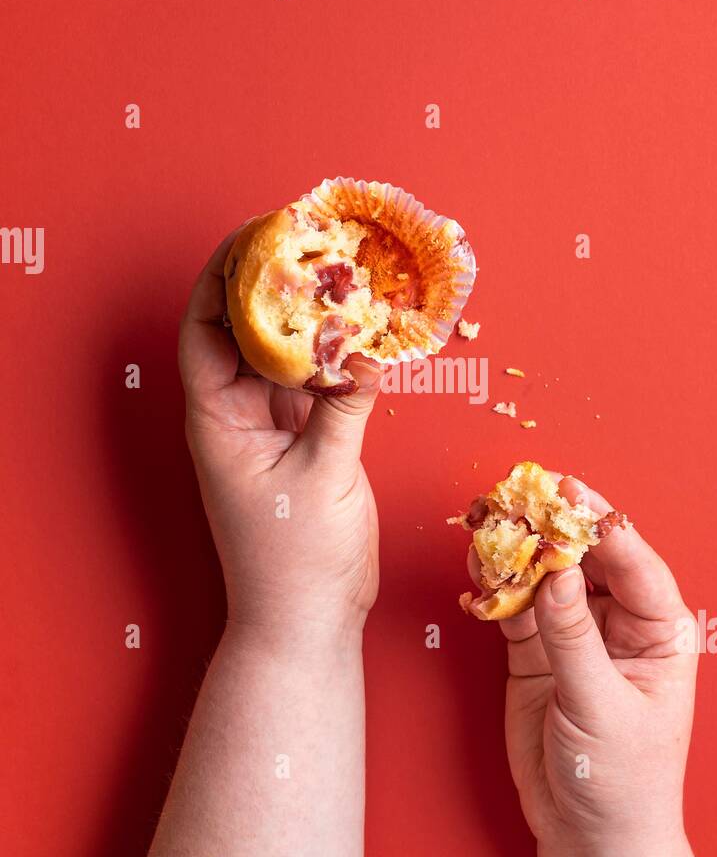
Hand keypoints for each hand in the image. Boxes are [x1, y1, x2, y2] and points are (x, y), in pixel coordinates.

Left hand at [179, 229, 381, 641]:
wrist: (307, 621)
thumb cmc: (295, 562)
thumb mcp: (324, 476)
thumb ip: (347, 407)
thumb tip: (371, 350)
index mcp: (218, 420)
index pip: (205, 329)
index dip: (222, 277)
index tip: (255, 235)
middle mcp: (238, 417)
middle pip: (246, 332)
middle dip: (274, 285)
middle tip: (309, 241)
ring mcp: (271, 429)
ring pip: (286, 357)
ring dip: (312, 320)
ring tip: (343, 276)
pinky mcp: (306, 443)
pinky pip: (319, 386)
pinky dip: (340, 360)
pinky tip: (366, 335)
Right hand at [471, 475, 697, 850]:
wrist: (590, 835)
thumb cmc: (623, 781)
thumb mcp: (601, 708)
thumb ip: (573, 640)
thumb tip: (552, 574)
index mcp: (660, 631)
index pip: (633, 562)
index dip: (602, 524)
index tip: (569, 493)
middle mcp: (620, 624)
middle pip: (585, 558)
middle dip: (553, 527)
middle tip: (519, 495)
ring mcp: (575, 636)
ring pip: (546, 576)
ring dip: (518, 551)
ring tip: (488, 524)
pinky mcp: (536, 654)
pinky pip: (515, 607)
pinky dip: (494, 589)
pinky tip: (476, 571)